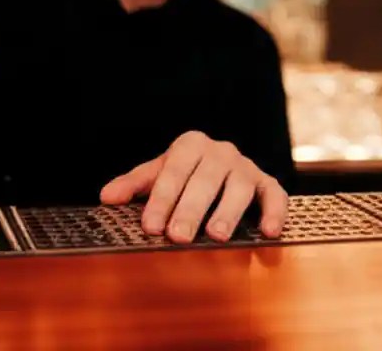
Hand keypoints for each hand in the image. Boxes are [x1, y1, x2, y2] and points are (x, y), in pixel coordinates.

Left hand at [100, 131, 287, 243]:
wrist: (221, 167)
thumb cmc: (184, 175)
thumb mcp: (157, 175)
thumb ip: (133, 185)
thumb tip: (106, 197)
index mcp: (190, 145)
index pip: (174, 171)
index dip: (161, 199)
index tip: (150, 226)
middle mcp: (221, 152)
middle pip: (206, 179)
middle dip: (190, 209)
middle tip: (178, 237)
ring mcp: (247, 167)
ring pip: (240, 187)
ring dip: (228, 211)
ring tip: (216, 235)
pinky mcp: (268, 183)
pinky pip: (275, 196)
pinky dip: (274, 213)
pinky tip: (268, 232)